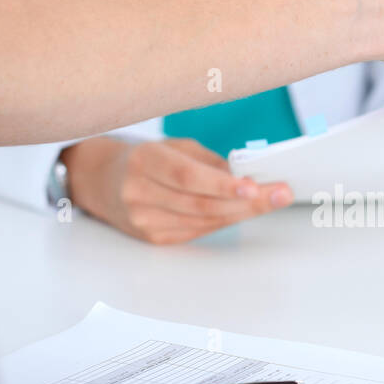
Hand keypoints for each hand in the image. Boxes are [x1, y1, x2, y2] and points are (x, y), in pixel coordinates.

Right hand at [61, 136, 291, 244]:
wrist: (103, 181)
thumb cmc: (147, 158)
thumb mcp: (174, 146)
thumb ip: (208, 161)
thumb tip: (248, 176)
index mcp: (143, 161)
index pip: (187, 176)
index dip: (222, 184)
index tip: (255, 184)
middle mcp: (139, 193)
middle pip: (201, 203)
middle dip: (247, 200)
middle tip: (281, 193)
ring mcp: (144, 220)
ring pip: (204, 221)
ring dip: (242, 212)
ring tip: (272, 200)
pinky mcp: (153, 238)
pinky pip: (198, 230)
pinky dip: (224, 219)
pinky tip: (245, 210)